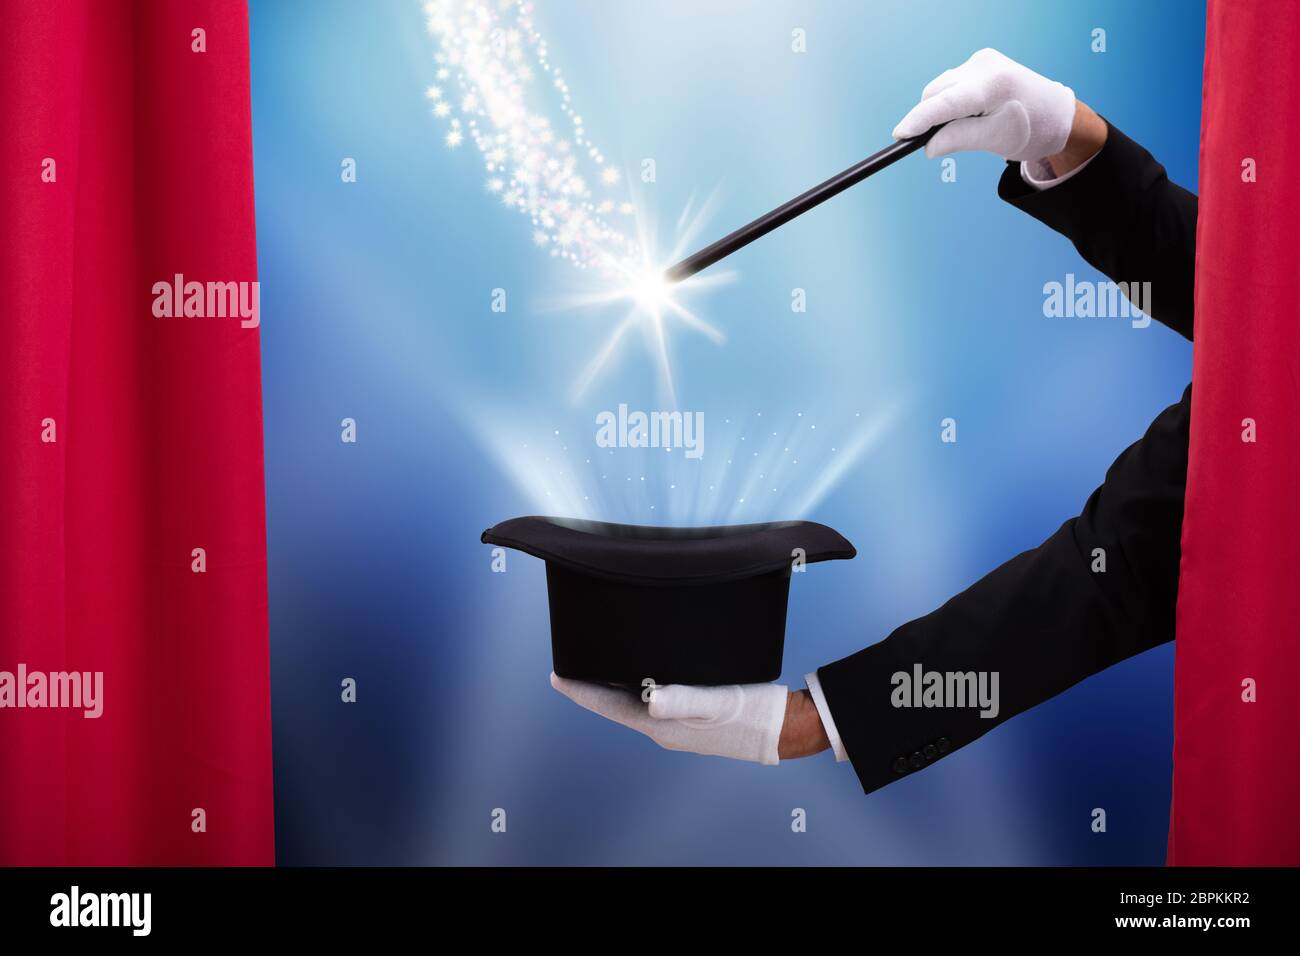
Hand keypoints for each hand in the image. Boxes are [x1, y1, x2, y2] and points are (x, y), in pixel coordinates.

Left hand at [550, 675, 829, 764]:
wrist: (781, 727)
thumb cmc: (750, 714)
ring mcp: (677, 727)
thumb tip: (648, 700)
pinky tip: (643, 673)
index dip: (581, 691)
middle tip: (573, 662)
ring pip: (634, 704)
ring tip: (599, 664)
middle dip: (593, 686)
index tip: (557, 676)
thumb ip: (680, 700)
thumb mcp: (715, 702)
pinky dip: (639, 687)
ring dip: (615, 686)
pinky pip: (655, 702)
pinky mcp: (692, 720)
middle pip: (616, 705)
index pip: (608, 706)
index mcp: (661, 725)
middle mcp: (663, 728)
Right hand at [893, 48, 1076, 162]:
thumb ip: (958, 140)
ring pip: (941, 89)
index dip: (919, 120)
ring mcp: (983, 60)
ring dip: (942, 110)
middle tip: (941, 143)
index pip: (945, 103)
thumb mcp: (995, 141)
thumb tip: (927, 146)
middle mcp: (985, 66)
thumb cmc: (1032, 130)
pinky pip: (952, 84)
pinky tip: (971, 112)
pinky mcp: (982, 61)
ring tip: (967, 126)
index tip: (899, 134)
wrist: (1057, 114)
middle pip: (936, 94)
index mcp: (993, 86)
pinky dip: (952, 101)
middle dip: (931, 119)